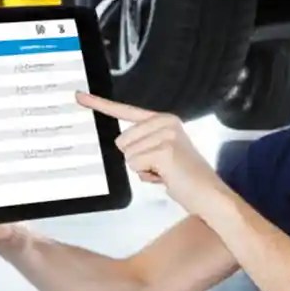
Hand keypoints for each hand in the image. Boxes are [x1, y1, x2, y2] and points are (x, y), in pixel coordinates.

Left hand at [76, 91, 226, 216]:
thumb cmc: (186, 178)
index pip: (125, 111)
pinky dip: (147, 176)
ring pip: (127, 155)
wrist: (210, 194)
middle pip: (121, 141)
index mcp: (164, 119)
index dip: (99, 104)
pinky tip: (166, 176)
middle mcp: (165, 121)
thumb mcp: (163, 153)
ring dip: (143, 170)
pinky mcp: (164, 149)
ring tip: (166, 172)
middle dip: (136, 160)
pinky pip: (134, 165)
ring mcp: (165, 134)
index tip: (79, 96)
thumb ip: (143, 144)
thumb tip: (120, 145)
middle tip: (161, 167)